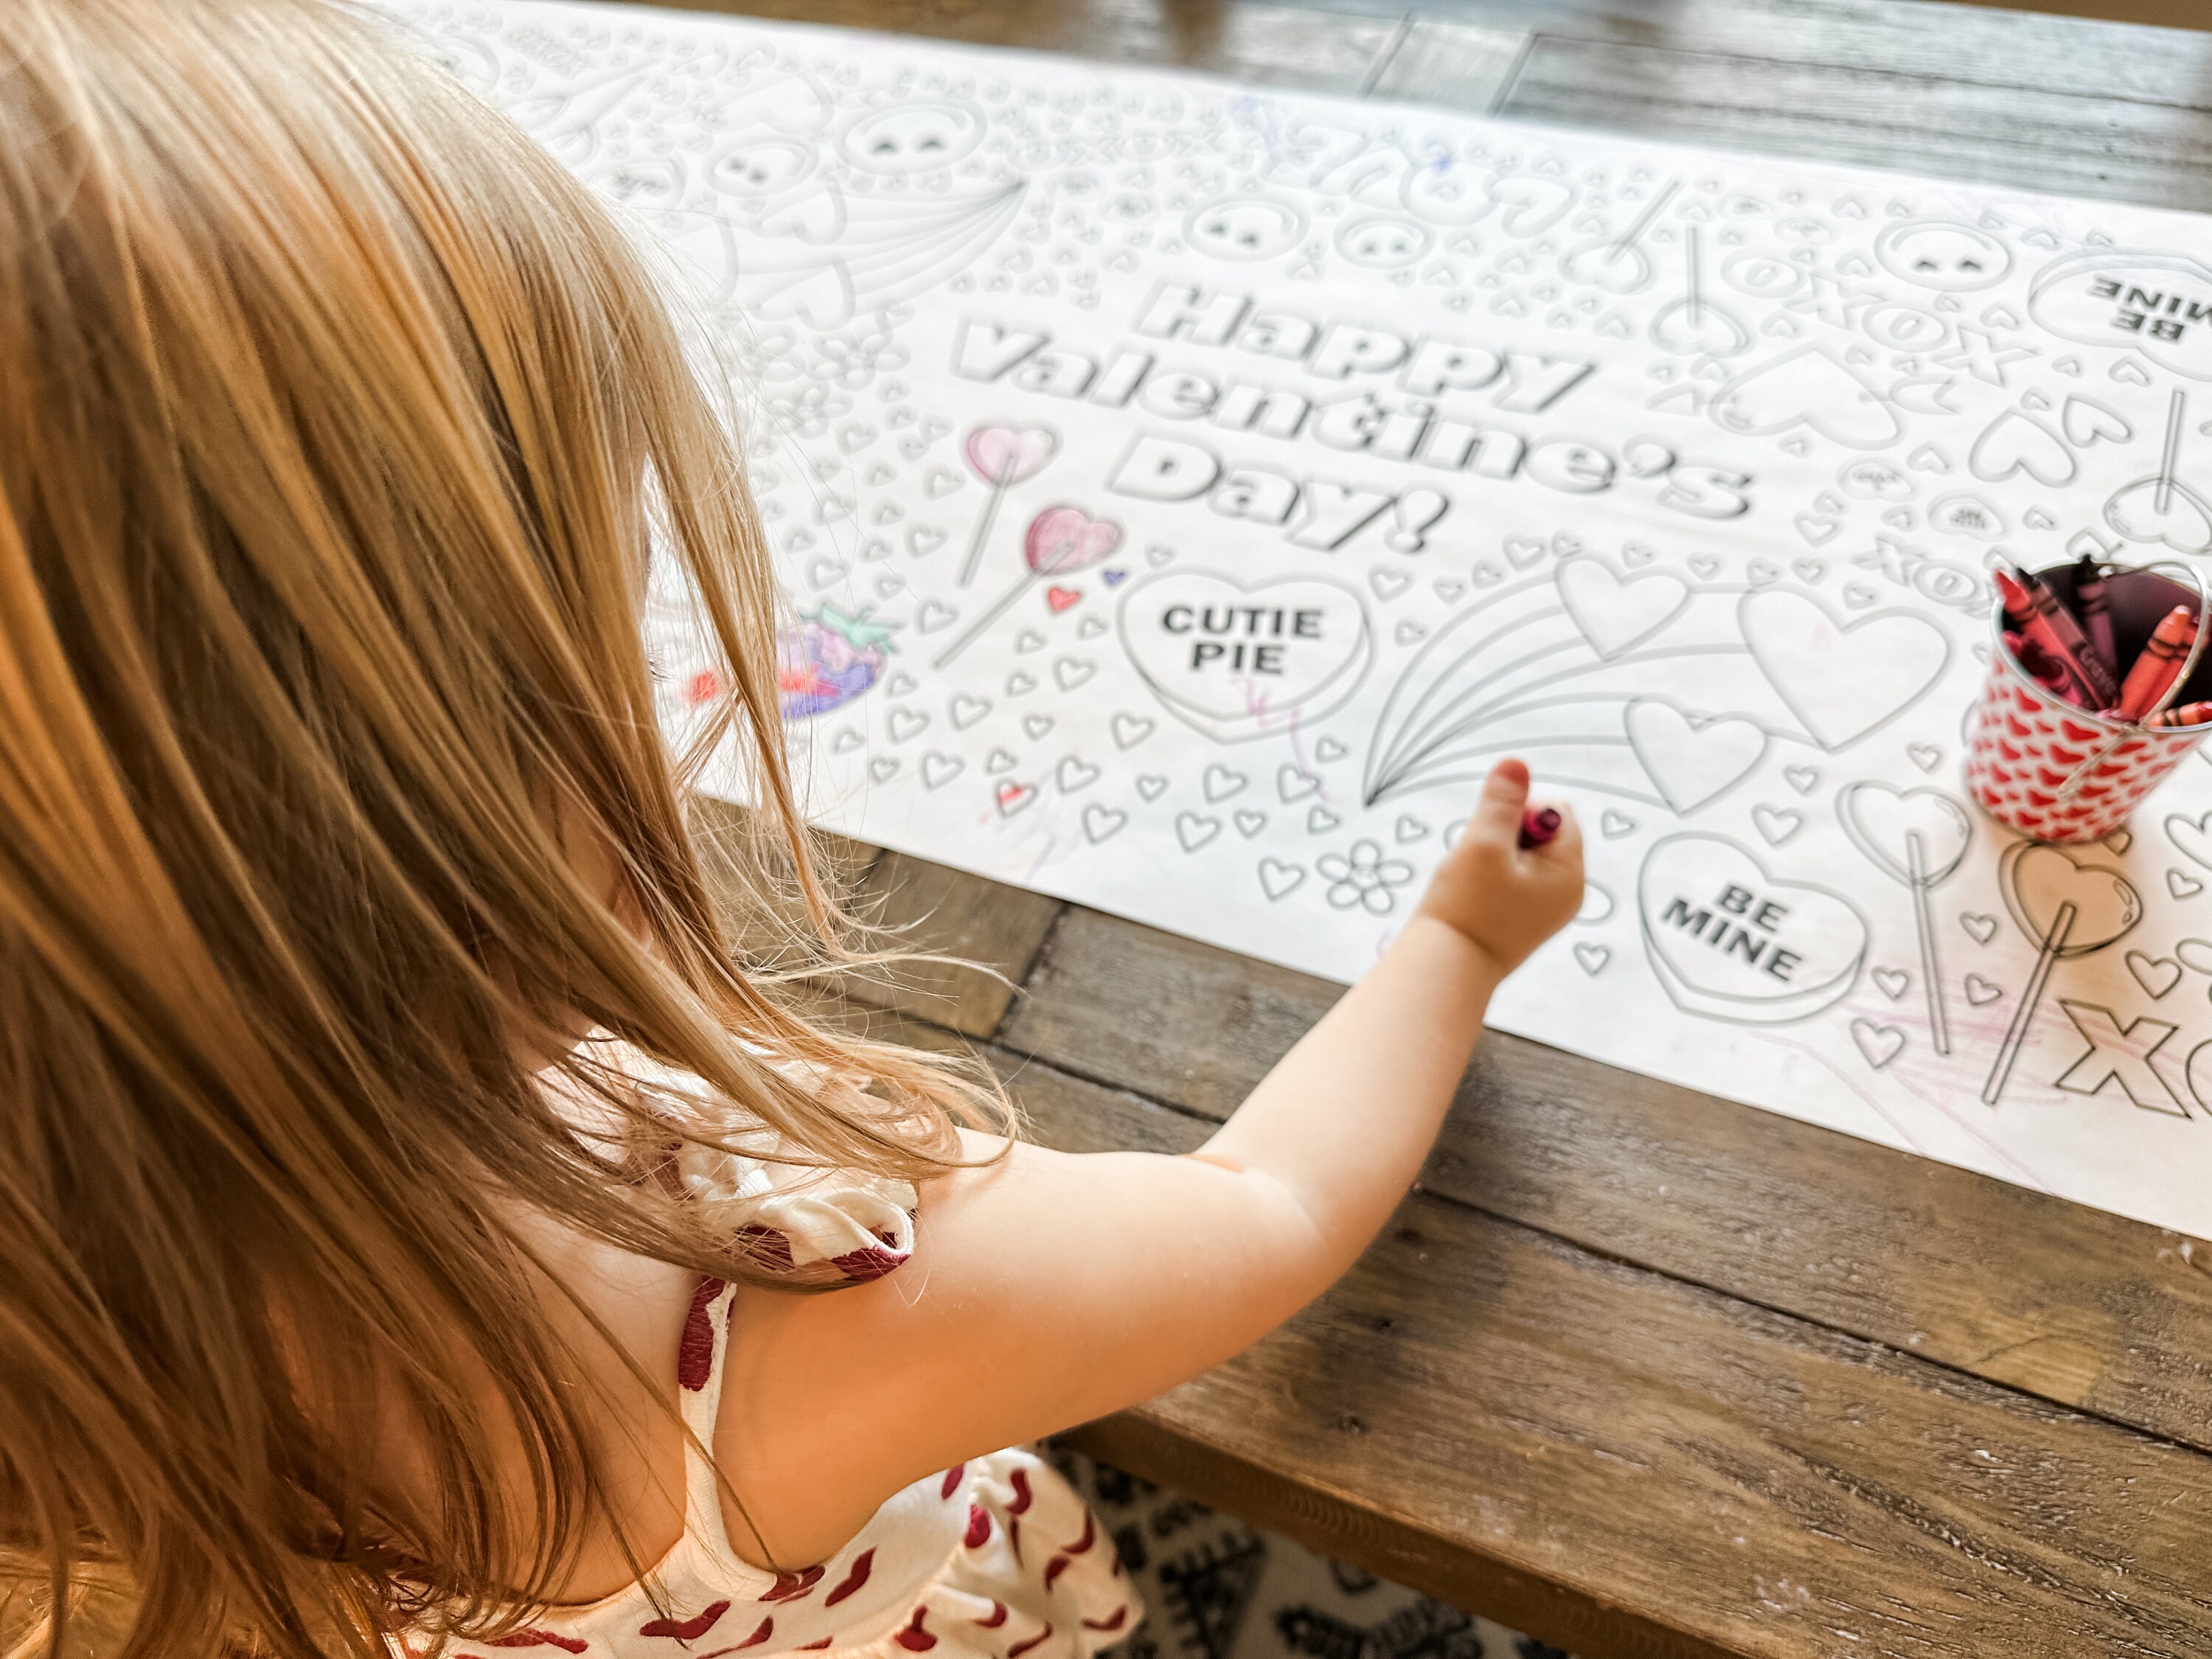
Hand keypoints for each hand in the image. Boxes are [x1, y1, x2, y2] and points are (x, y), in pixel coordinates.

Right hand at [1412, 758, 1582, 974]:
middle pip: (1539, 831)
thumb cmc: (1466, 908)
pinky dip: (1487, 876)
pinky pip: (1510, 877)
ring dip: (1492, 855)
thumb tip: (1517, 762)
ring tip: (1473, 883)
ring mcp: (1543, 908)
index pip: (1556, 811)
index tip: (1493, 838)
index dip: (1520, 812)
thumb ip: (1501, 801)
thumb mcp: (1483, 844)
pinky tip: (1472, 896)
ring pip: (1519, 853)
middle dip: (1504, 834)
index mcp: (1570, 874)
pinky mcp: (1521, 918)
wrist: (1443, 970)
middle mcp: (1566, 892)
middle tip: (1480, 864)